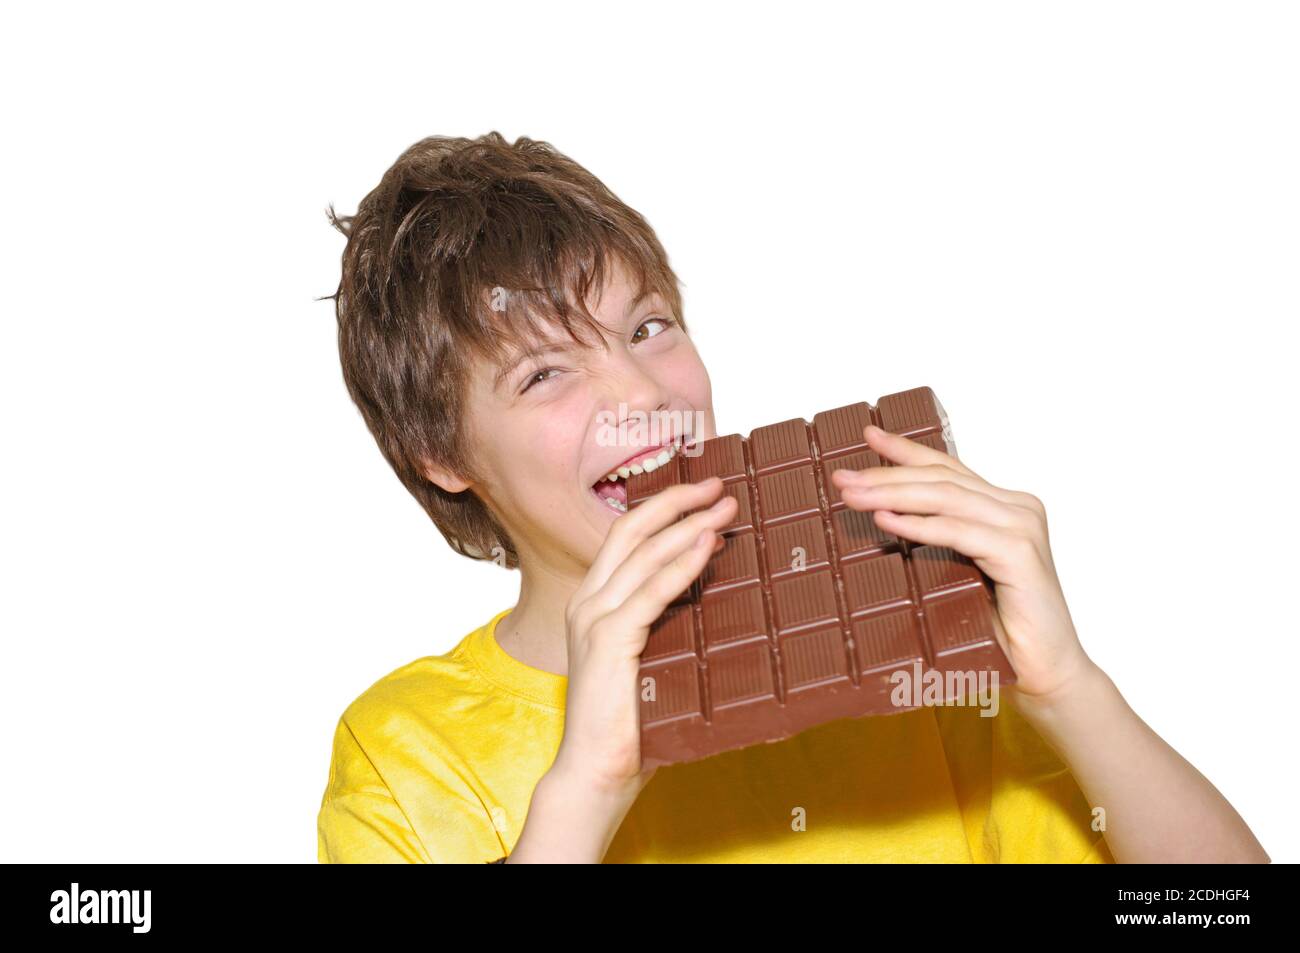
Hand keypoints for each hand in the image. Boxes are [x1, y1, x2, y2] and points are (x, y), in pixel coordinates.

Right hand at [551, 477, 736, 801]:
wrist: (595, 774)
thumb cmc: (630, 726)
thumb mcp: (650, 661)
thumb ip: (668, 628)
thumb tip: (716, 604)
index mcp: (593, 603)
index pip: (626, 537)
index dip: (665, 508)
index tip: (704, 495)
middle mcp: (587, 603)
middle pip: (630, 531)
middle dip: (677, 502)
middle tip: (720, 487)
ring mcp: (594, 620)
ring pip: (643, 554)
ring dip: (688, 526)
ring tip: (725, 510)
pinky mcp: (609, 642)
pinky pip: (650, 593)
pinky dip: (681, 565)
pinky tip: (707, 547)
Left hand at [829, 425, 1094, 705]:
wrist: (1045, 672)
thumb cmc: (1000, 629)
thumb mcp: (960, 574)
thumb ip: (940, 542)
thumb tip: (883, 517)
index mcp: (1004, 507)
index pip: (947, 469)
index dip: (906, 451)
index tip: (868, 435)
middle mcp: (1018, 508)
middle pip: (941, 479)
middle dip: (886, 474)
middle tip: (842, 476)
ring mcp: (1023, 527)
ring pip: (946, 498)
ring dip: (892, 494)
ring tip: (852, 495)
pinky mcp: (1021, 554)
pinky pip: (959, 532)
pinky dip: (920, 525)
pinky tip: (886, 520)